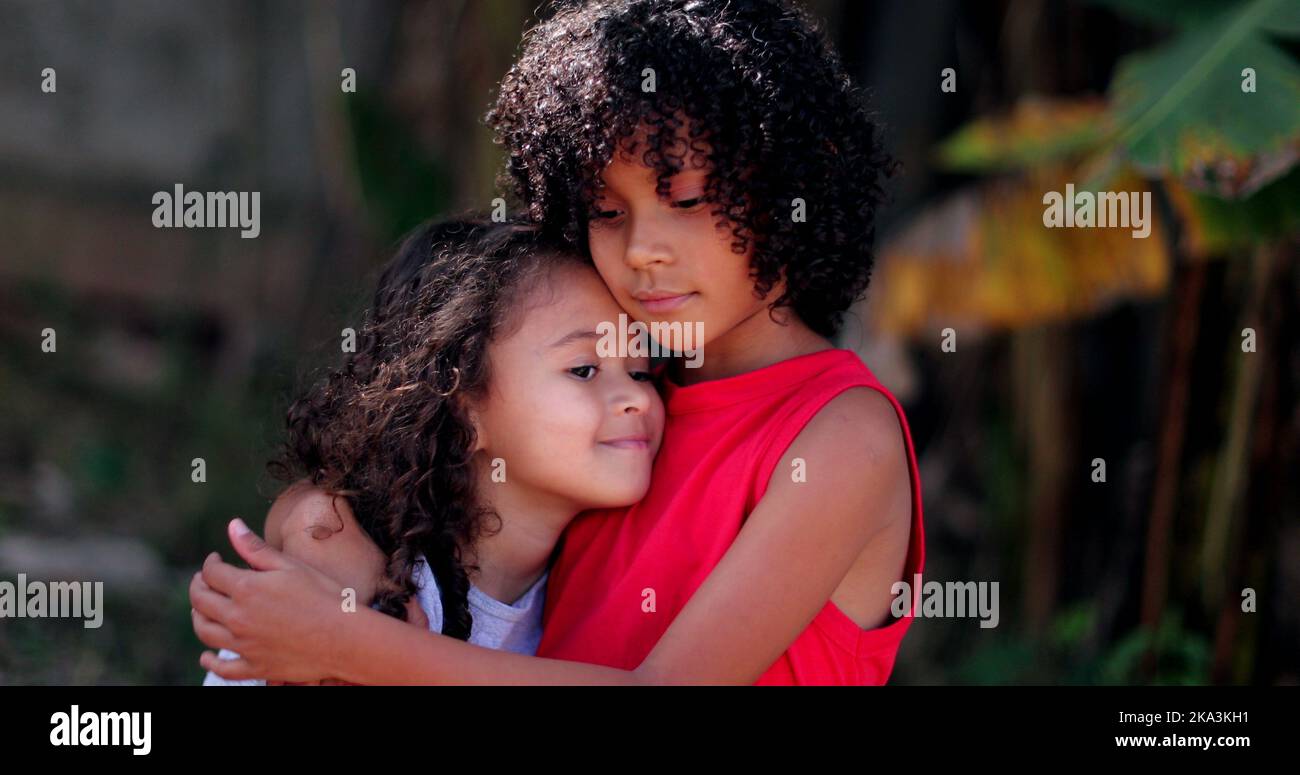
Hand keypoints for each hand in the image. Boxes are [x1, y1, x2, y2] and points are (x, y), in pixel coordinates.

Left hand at [190, 518, 351, 682]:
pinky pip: (222, 668)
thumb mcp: (291, 566)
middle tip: (204, 581)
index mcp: (246, 589)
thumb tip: (232, 525)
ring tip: (203, 610)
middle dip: (198, 586)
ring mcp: (244, 645)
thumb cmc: (324, 596)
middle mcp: (238, 618)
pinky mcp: (254, 667)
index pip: (211, 573)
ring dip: (198, 618)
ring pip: (205, 632)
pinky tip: (207, 657)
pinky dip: (210, 662)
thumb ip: (256, 548)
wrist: (346, 638)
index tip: (216, 559)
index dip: (210, 563)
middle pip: (201, 601)